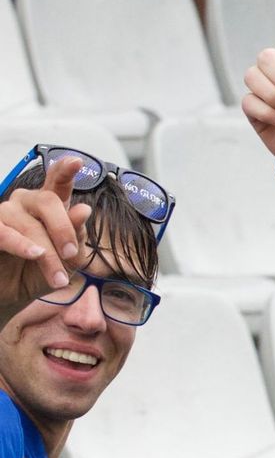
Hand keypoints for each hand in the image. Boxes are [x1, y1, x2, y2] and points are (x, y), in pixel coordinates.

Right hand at [0, 157, 91, 319]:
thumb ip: (76, 235)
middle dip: (63, 229)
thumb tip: (83, 209)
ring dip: (47, 253)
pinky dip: (21, 244)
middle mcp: (25, 203)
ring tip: (58, 278)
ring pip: (29, 224)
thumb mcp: (67, 259)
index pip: (57, 182)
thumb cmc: (40, 273)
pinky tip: (34, 254)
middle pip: (48, 201)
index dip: (65, 170)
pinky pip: (3, 232)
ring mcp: (4, 213)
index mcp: (48, 206)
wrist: (10, 296)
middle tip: (72, 255)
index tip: (76, 161)